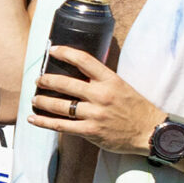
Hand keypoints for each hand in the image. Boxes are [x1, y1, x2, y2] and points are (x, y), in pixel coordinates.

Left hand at [32, 45, 159, 153]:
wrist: (151, 132)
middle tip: (37, 80)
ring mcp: (95, 114)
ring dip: (42, 101)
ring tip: (34, 99)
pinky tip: (33, 119)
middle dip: (46, 81)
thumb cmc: (136, 108)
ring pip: (60, 106)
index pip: (84, 60)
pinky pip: (61, 126)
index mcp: (110, 80)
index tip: (52, 50)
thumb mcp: (122, 86)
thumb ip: (102, 80)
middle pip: (65, 84)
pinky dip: (44, 122)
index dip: (65, 53)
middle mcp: (101, 95)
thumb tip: (79, 72)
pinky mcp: (90, 131)